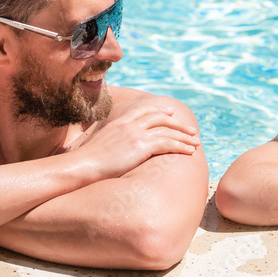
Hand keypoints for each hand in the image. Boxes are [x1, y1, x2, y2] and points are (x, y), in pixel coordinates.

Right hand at [73, 104, 200, 179]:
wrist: (80, 167)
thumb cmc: (84, 164)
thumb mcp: (97, 147)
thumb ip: (108, 144)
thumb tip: (110, 152)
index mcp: (118, 122)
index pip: (143, 109)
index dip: (159, 110)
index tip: (171, 112)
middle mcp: (129, 124)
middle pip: (160, 117)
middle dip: (178, 123)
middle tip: (190, 129)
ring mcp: (135, 133)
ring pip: (167, 130)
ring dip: (184, 135)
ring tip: (196, 142)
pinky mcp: (141, 146)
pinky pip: (168, 143)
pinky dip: (181, 146)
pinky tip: (190, 151)